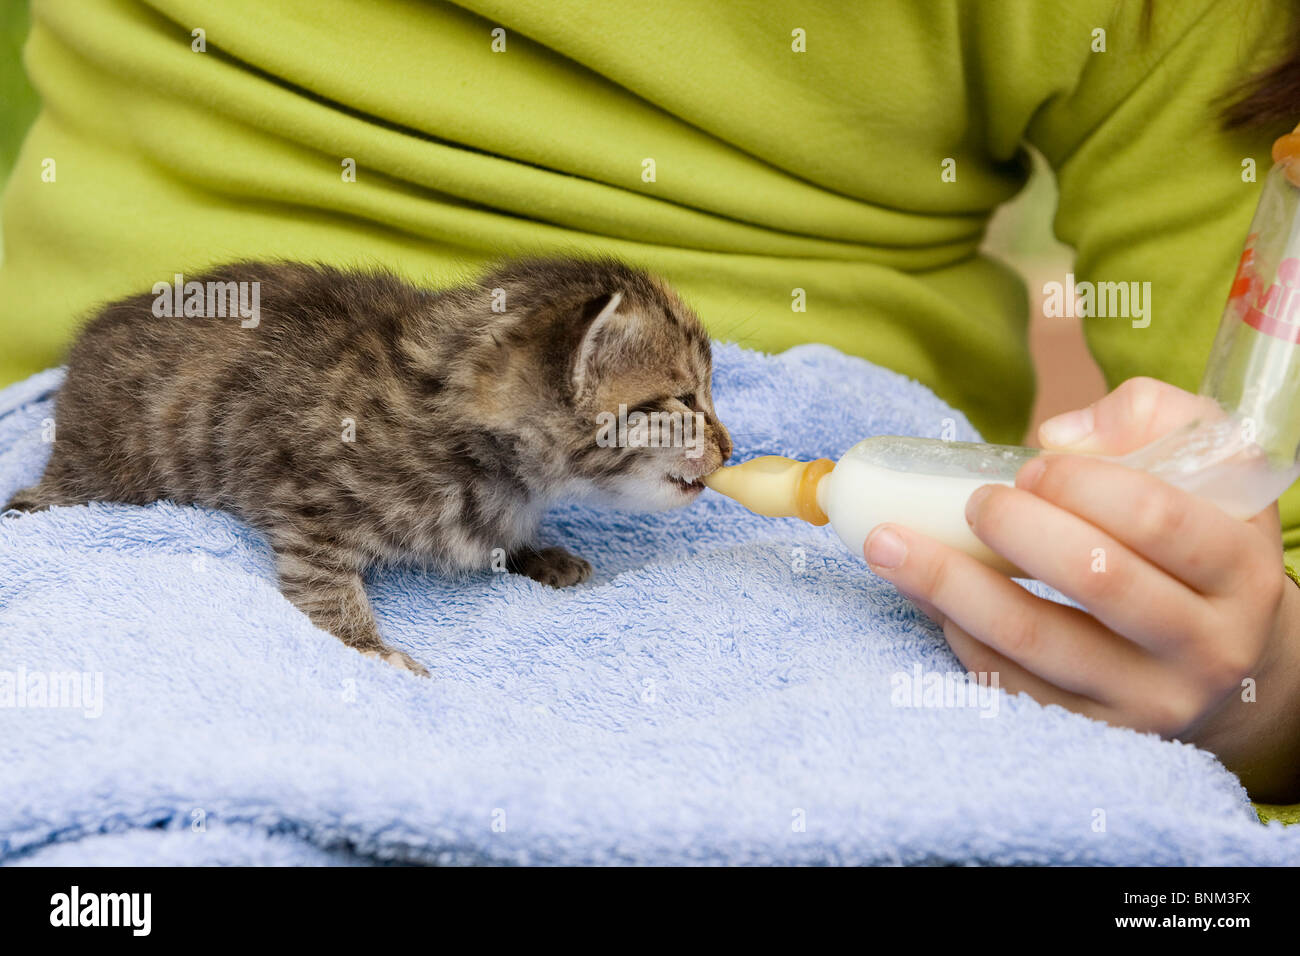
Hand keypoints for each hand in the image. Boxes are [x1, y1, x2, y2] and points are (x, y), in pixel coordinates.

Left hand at [864, 377, 1299, 801]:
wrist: (1234, 661)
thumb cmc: (1200, 544)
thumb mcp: (1209, 470)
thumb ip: (1149, 420)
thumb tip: (1055, 436)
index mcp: (1239, 570)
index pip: (1158, 519)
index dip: (1084, 485)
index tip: (1031, 466)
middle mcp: (1204, 645)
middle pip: (1097, 580)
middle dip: (1016, 530)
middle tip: (973, 500)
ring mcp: (1147, 698)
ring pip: (1033, 638)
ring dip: (948, 584)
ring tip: (886, 543)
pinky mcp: (1093, 730)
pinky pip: (1007, 680)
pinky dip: (955, 628)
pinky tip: (922, 591)